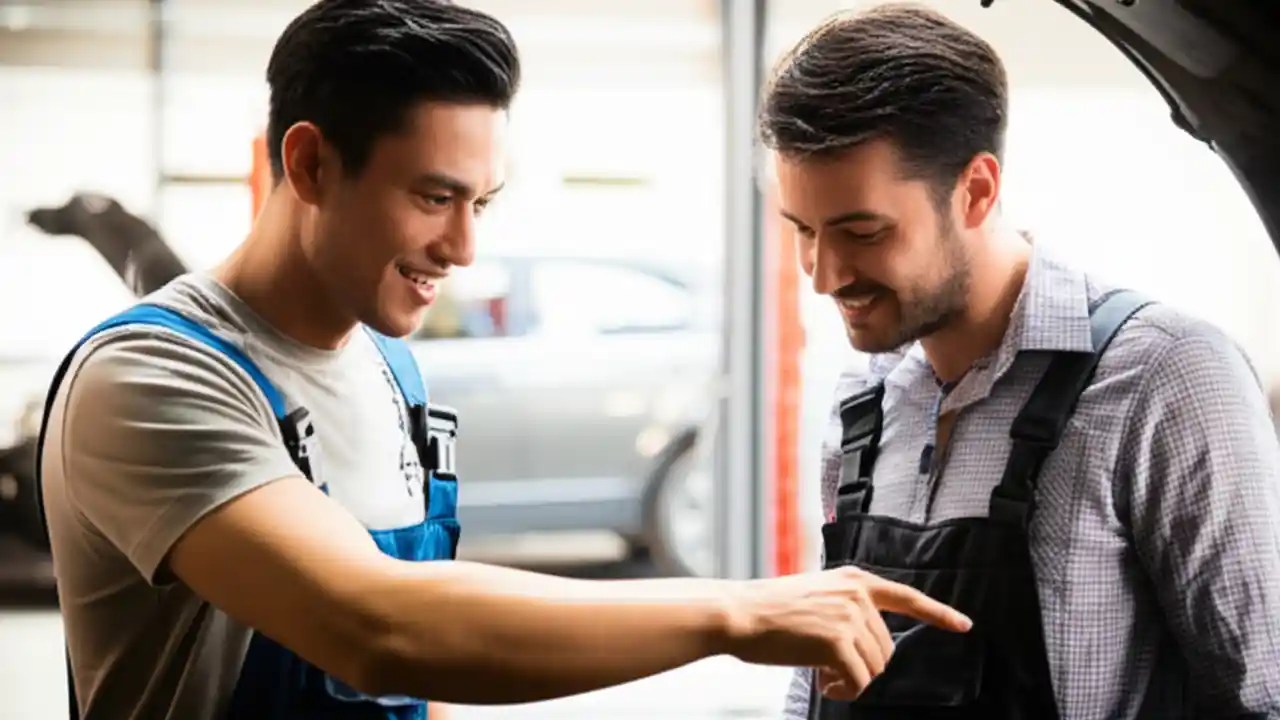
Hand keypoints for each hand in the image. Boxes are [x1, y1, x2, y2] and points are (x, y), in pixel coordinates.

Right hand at [722, 565, 970, 700]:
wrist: (739, 613)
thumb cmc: (769, 610)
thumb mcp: (816, 595)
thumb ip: (846, 608)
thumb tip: (869, 647)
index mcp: (855, 580)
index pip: (907, 597)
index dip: (939, 613)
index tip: (964, 624)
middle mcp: (858, 595)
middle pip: (886, 649)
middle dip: (863, 666)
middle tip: (829, 671)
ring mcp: (849, 617)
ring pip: (874, 668)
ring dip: (852, 681)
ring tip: (823, 675)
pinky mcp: (836, 642)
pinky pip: (858, 681)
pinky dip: (844, 690)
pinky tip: (823, 684)